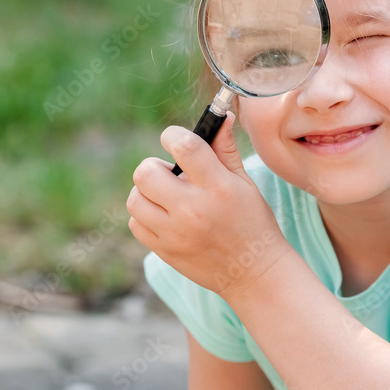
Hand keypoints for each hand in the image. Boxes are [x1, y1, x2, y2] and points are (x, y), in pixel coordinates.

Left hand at [127, 113, 290, 299]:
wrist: (253, 273)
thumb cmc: (253, 222)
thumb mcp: (244, 183)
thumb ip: (225, 149)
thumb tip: (221, 116)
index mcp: (217, 187)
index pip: (184, 146)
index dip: (172, 135)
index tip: (174, 139)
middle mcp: (193, 209)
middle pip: (146, 172)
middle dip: (154, 167)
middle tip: (170, 175)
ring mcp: (175, 233)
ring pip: (135, 198)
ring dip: (147, 192)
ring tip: (167, 197)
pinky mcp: (164, 251)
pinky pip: (135, 223)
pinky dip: (145, 216)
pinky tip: (165, 217)